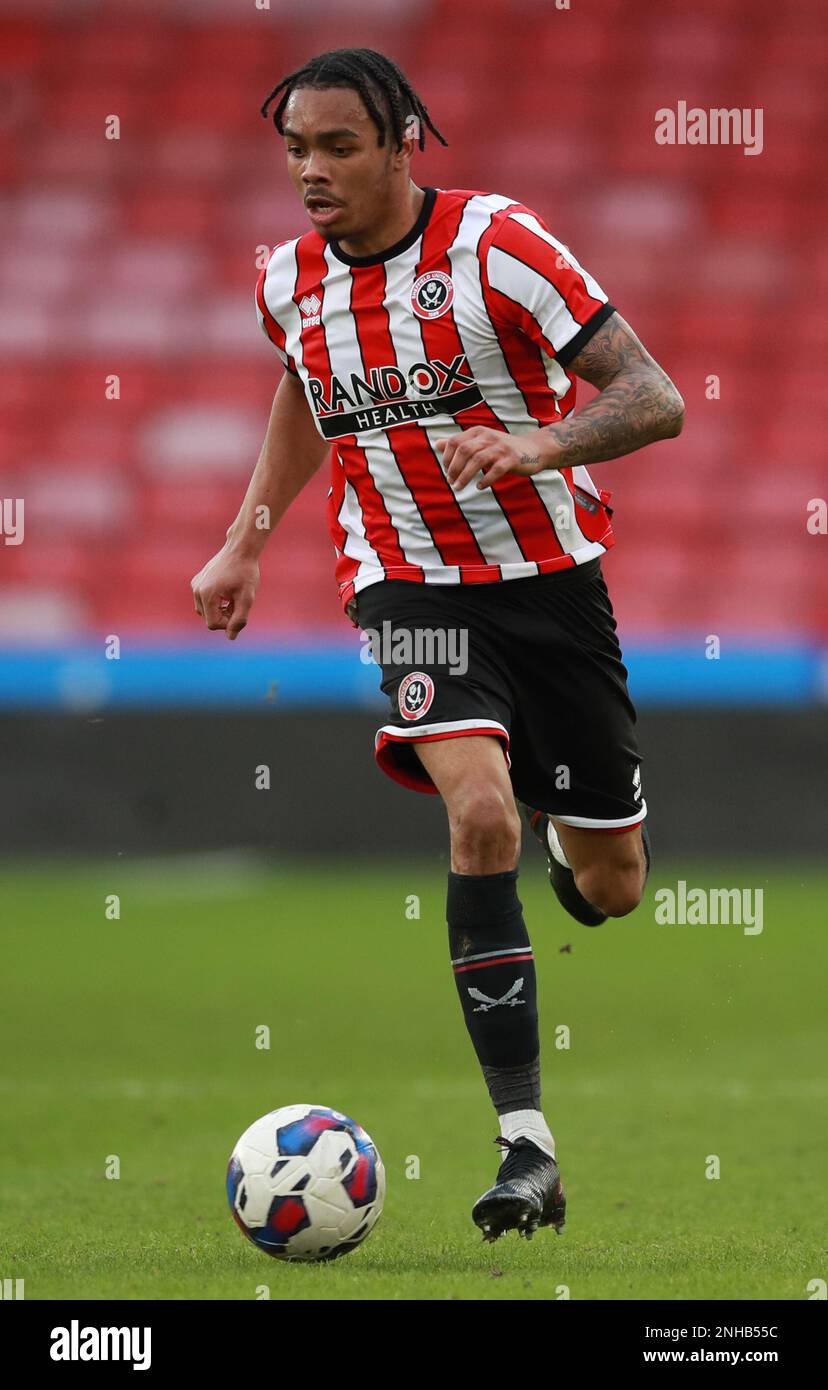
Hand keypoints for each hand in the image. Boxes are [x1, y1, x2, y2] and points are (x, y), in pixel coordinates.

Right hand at [191, 544, 259, 640]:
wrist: (240, 549)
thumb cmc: (246, 573)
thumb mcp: (247, 598)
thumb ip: (239, 620)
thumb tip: (230, 637)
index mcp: (207, 594)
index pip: (213, 624)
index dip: (228, 623)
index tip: (240, 611)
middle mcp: (197, 590)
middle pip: (208, 618)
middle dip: (224, 616)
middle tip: (238, 603)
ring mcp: (195, 585)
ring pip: (205, 611)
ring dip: (219, 610)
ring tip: (233, 598)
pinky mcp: (196, 581)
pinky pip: (203, 600)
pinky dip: (215, 602)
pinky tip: (227, 591)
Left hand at [435, 428, 555, 491]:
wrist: (533, 450)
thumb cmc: (502, 449)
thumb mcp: (480, 442)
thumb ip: (460, 443)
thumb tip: (437, 444)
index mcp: (478, 432)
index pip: (455, 441)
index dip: (447, 458)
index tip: (447, 472)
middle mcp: (488, 437)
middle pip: (464, 450)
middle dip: (454, 468)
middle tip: (451, 482)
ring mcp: (501, 447)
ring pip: (478, 460)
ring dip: (465, 476)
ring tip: (459, 487)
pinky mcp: (512, 459)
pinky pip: (496, 470)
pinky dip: (485, 479)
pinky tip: (480, 487)